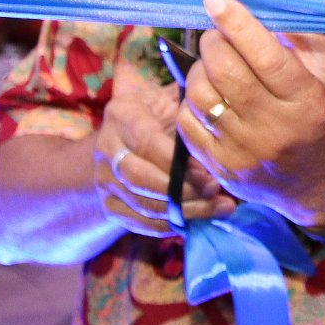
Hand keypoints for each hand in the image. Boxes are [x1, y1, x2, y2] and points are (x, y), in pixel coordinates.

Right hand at [92, 81, 235, 236]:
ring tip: (219, 206)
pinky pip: (139, 222)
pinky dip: (170, 225)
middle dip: (182, 189)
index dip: (176, 162)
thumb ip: (188, 106)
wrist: (120, 140)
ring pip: (142, 203)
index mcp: (121, 115)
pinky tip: (198, 219)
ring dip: (184, 210)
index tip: (208, 171)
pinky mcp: (110, 205)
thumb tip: (218, 116)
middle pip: (139, 177)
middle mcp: (106, 148)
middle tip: (216, 190)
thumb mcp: (168, 100)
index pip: (145, 142)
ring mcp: (104, 179)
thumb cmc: (157, 114)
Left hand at [176, 0, 324, 229]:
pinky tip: (210, 96)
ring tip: (217, 66)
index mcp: (309, 98)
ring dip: (200, 69)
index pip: (266, 55)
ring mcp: (248, 152)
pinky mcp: (224, 169)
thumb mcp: (320, 61)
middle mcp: (278, 128)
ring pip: (201, 94)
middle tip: (218, 34)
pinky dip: (191, 101)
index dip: (236, 22)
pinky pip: (187, 122)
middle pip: (226, 71)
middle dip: (214, 41)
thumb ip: (288, 15)